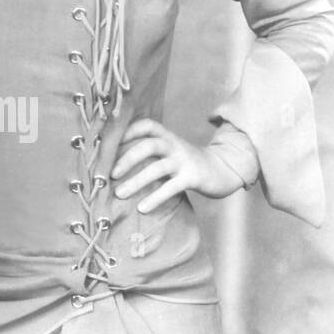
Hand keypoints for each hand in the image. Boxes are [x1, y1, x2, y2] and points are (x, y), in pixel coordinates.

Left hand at [112, 118, 242, 211]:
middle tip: (111, 175)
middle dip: (127, 159)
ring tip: (119, 194)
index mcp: (167, 136)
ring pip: (157, 168)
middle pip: (148, 145)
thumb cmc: (185, 161)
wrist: (222, 170)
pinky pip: (171, 187)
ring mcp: (184, 161)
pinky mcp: (192, 178)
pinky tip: (142, 208)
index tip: (111, 143)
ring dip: (136, 181)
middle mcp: (175, 145)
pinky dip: (155, 198)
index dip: (129, 130)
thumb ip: (151, 150)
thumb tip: (115, 162)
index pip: (148, 125)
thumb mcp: (170, 150)